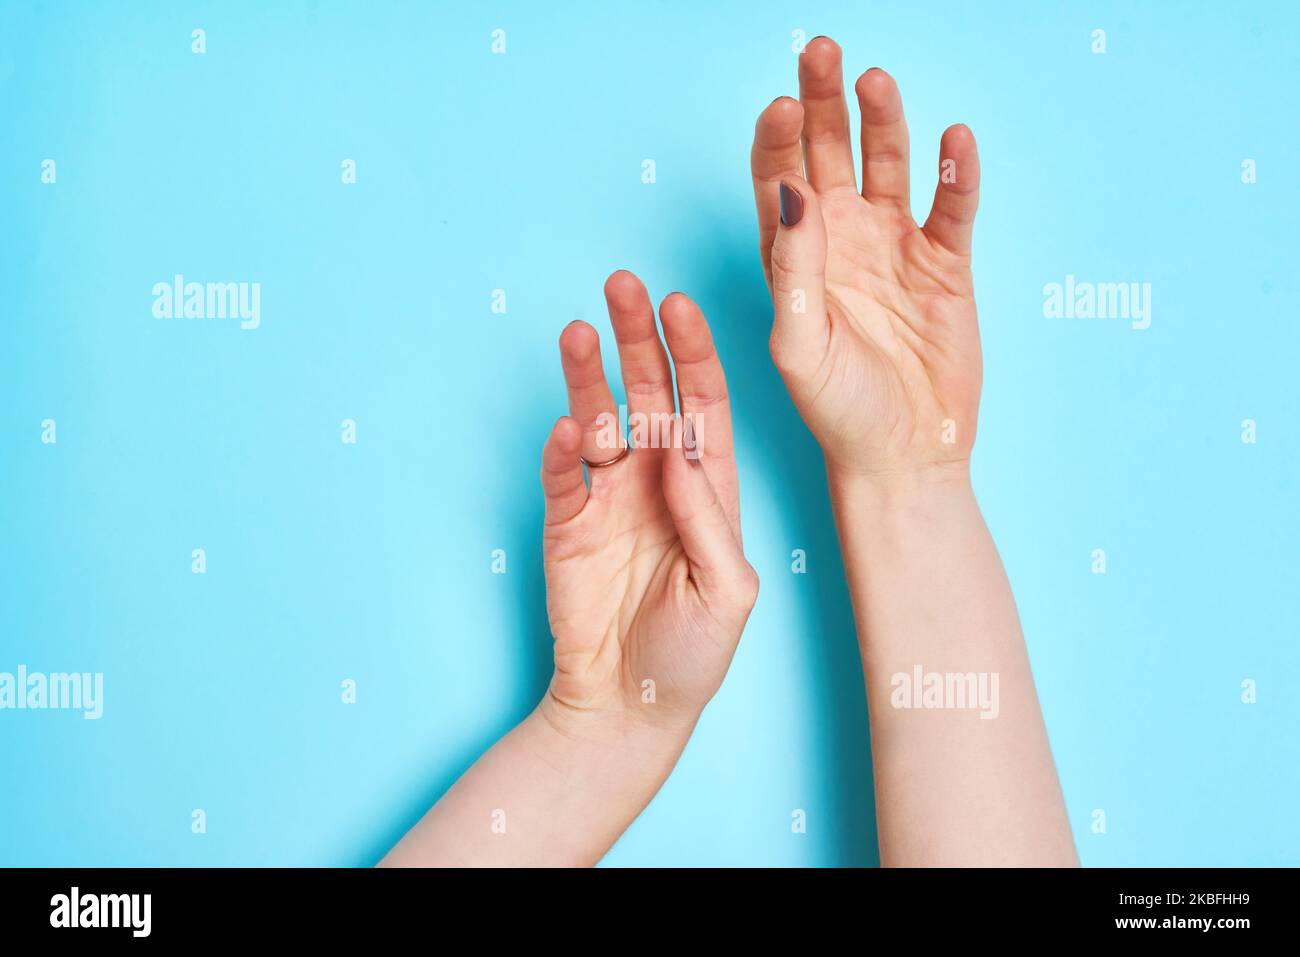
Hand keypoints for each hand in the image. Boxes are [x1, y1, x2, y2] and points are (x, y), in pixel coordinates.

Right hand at [539, 270, 757, 739]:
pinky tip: (569, 426)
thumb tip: (682, 455)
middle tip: (623, 285)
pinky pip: (563, 475)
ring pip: (600, 418)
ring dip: (589, 377)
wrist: (630, 707)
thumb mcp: (728, 592)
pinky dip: (562, 449)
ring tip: (580, 332)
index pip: (704, 402)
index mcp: (709, 487)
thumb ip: (710, 521)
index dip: (694, 351)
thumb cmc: (692, 654)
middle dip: (638, 338)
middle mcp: (659, 479)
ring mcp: (610, 497)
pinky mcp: (568, 522)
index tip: (681, 303)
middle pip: (650, 391)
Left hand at [750, 37, 982, 482]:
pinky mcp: (945, 263)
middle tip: (819, 51)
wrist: (904, 454)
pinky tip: (955, 137)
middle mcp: (839, 239)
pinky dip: (956, 173)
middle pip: (827, 153)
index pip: (775, 180)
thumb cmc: (838, 409)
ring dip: (883, 122)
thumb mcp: (800, 345)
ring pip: (888, 165)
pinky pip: (951, 207)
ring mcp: (893, 246)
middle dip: (821, 102)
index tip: (778, 106)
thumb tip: (791, 189)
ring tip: (874, 81)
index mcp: (792, 257)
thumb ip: (794, 268)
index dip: (775, 139)